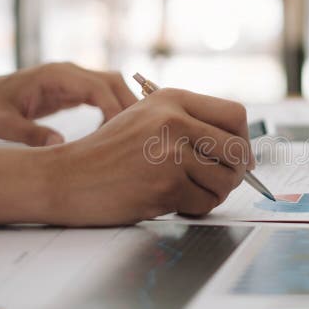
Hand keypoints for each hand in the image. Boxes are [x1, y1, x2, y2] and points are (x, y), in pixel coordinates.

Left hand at [0, 62, 137, 145]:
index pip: (98, 87)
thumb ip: (30, 134)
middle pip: (113, 81)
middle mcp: (69, 71)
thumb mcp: (3, 125)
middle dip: (130, 105)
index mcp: (55, 74)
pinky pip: (103, 94)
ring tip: (132, 134)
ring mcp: (73, 78)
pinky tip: (113, 131)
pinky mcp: (74, 88)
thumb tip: (60, 146)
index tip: (122, 133)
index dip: (115, 109)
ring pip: (113, 86)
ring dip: (126, 106)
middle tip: (139, 135)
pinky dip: (114, 109)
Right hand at [41, 88, 254, 225]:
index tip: (238, 156)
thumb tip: (241, 148)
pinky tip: (172, 202)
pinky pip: (204, 203)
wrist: (65, 178)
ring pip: (225, 180)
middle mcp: (174, 120)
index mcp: (172, 99)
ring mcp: (170, 153)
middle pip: (237, 149)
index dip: (243, 140)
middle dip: (235, 172)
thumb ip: (189, 123)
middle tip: (219, 182)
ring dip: (214, 193)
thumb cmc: (107, 153)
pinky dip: (194, 208)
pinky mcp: (165, 185)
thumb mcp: (146, 118)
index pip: (235, 115)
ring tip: (188, 191)